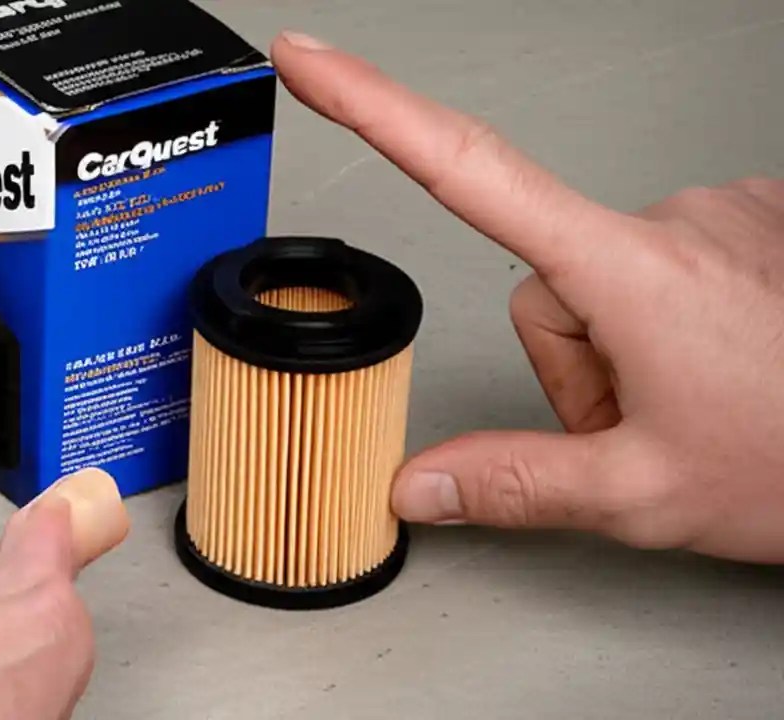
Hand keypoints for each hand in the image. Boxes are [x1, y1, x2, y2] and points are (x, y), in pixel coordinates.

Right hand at [271, 32, 783, 562]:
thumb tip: (418, 486)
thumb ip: (513, 482)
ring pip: (608, 277)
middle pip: (547, 284)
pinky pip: (667, 260)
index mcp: (626, 273)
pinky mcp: (757, 215)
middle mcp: (671, 218)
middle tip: (644, 421)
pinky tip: (724, 360)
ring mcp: (719, 212)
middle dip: (577, 362)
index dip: (374, 108)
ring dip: (627, 343)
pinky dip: (676, 315)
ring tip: (697, 396)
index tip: (312, 61)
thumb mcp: (641, 492)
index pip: (466, 169)